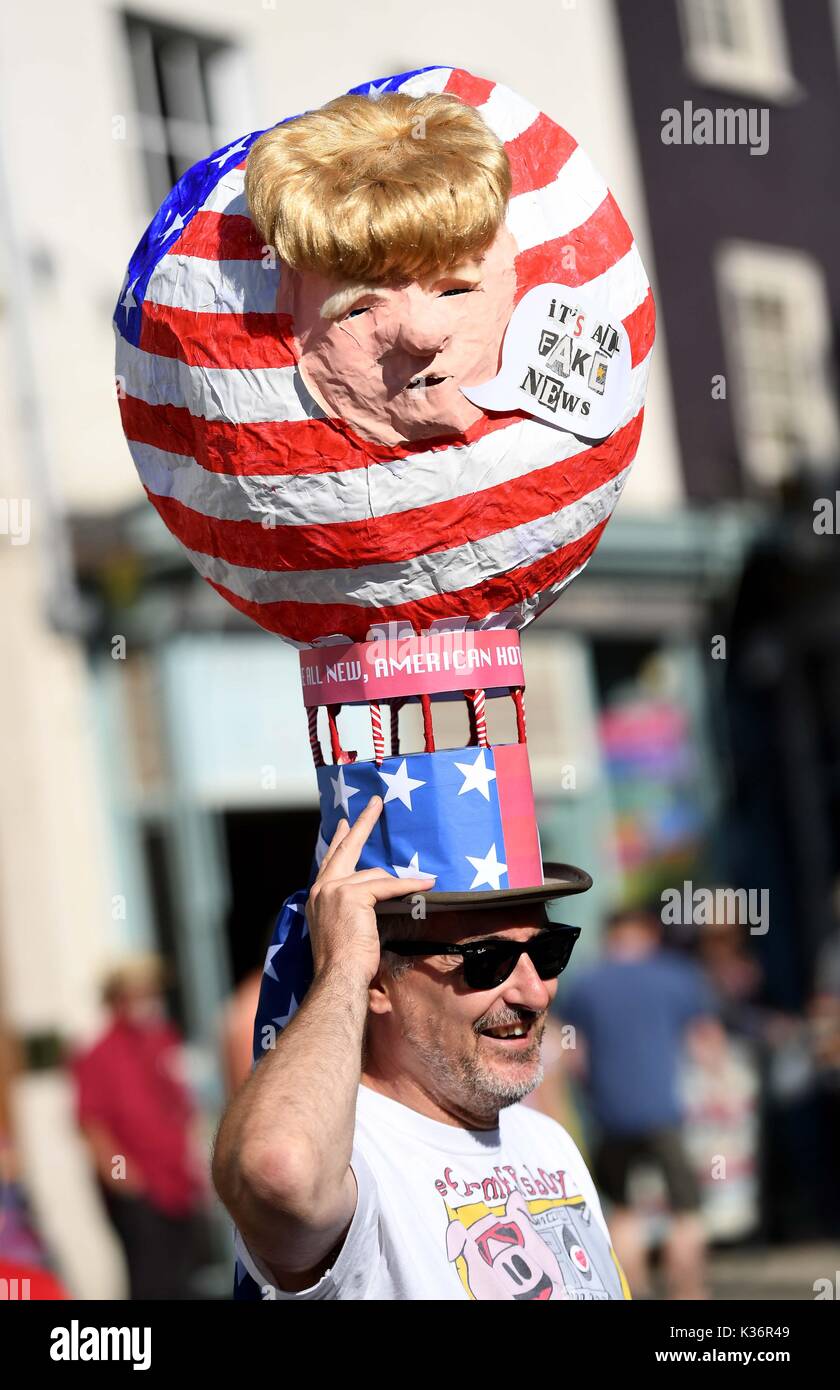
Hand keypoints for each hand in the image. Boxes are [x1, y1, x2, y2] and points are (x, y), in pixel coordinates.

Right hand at [305, 795, 434, 985]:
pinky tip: (427, 884)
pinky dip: (409, 886)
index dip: (339, 841)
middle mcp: (322, 888)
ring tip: (423, 883)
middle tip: (375, 803)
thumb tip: (379, 894)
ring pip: (376, 876)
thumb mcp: (346, 926)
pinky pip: (389, 886)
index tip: (344, 823)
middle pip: (346, 848)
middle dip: (363, 823)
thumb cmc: (345, 962)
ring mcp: (335, 889)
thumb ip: (354, 906)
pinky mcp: (353, 895)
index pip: (331, 860)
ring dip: (401, 883)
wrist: (337, 977)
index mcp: (317, 896)